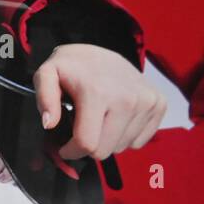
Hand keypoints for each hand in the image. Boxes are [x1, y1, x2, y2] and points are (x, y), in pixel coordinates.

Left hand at [35, 43, 165, 160]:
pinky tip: (115, 118)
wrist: (102, 52)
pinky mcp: (159, 104)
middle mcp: (128, 99)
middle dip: (88, 147)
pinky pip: (139, 141)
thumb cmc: (72, 67)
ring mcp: (147, 102)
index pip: (87, 144)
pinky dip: (124, 136)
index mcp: (98, 93)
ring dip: (106, 141)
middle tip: (80, 130)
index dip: (71, 151)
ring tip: (98, 118)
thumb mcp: (47, 74)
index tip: (65, 146)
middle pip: (105, 150)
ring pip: (121, 148)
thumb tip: (49, 124)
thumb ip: (43, 98)